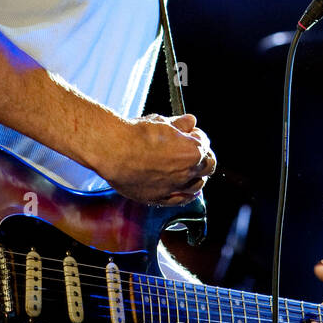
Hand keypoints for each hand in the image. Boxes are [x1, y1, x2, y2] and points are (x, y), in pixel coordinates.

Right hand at [91, 112, 215, 205]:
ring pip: (197, 185)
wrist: (114, 151)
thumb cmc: (135, 135)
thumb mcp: (161, 122)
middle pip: (208, 166)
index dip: (197, 136)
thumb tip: (189, 121)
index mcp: (192, 150)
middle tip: (195, 152)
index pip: (204, 142)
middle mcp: (187, 171)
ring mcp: (174, 186)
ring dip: (197, 177)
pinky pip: (180, 200)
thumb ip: (179, 124)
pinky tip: (188, 193)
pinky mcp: (160, 197)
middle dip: (204, 157)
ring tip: (192, 172)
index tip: (190, 134)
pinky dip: (187, 196)